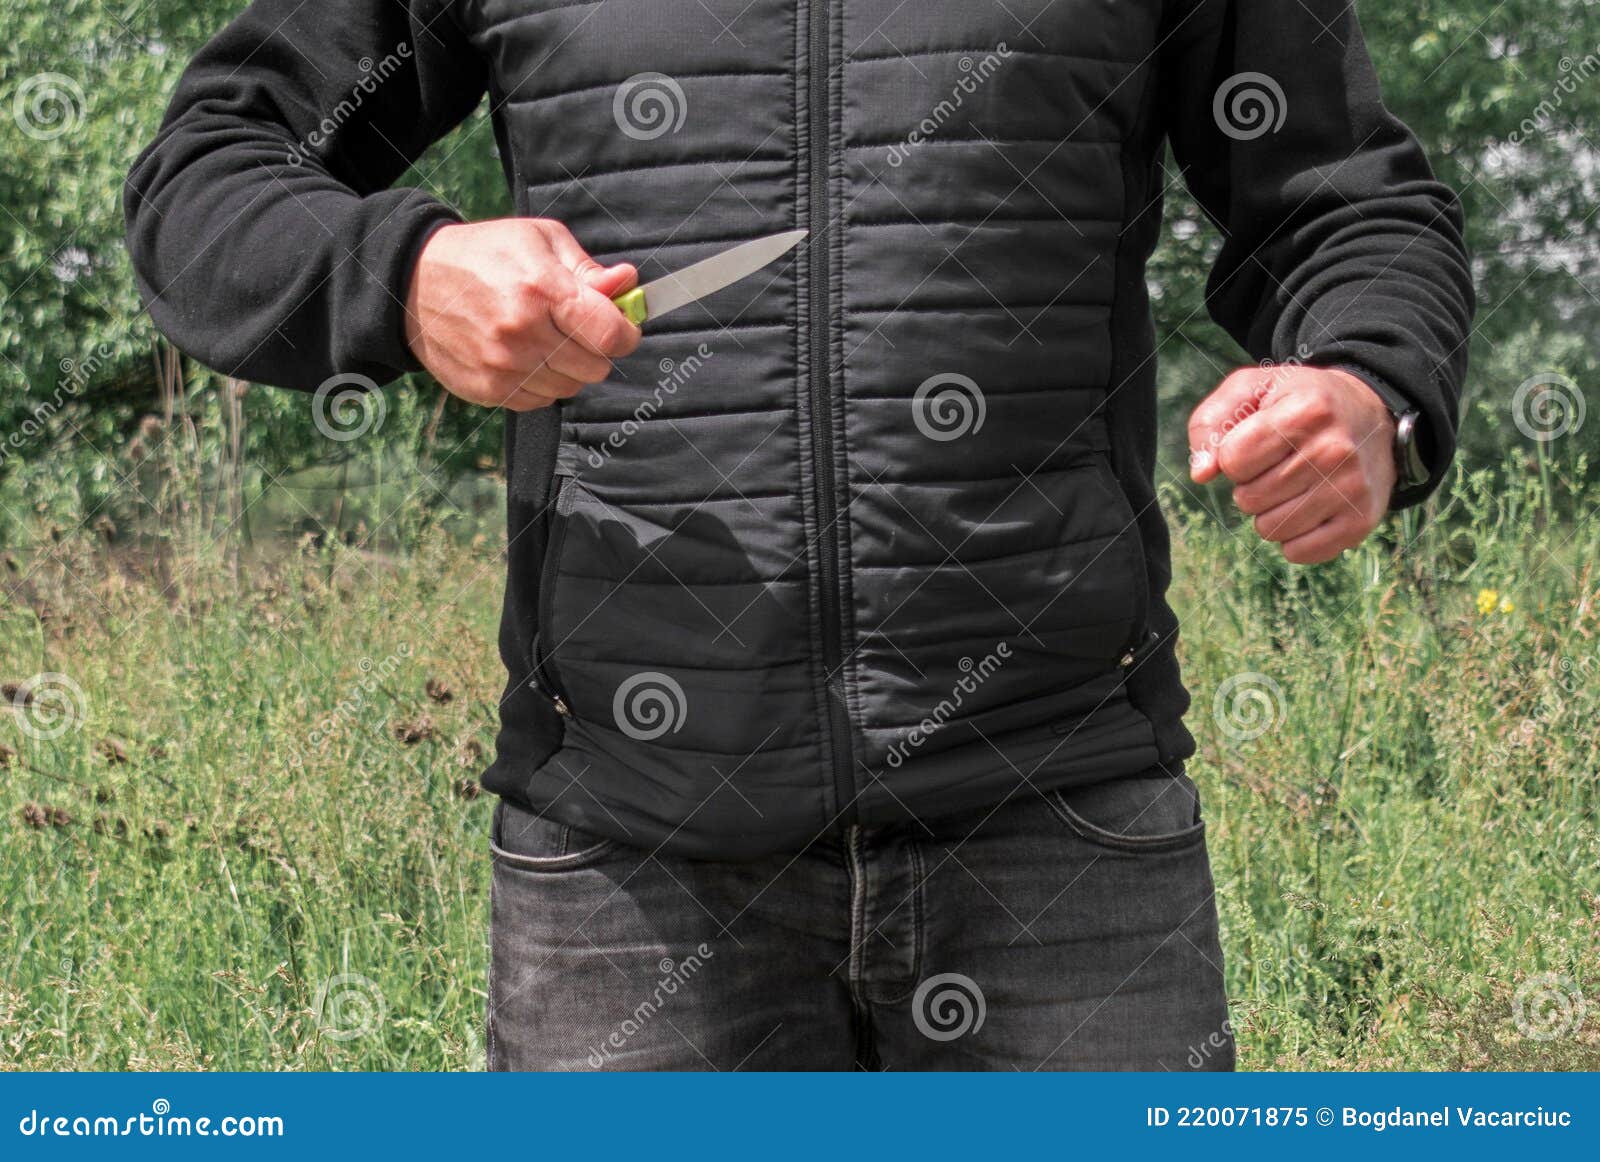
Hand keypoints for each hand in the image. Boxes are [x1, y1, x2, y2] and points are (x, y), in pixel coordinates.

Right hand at [404, 218, 640, 410]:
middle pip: (596, 366)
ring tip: (547, 339)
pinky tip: (526, 356)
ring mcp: (504, 366)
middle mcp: (522, 332)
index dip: (626, 333)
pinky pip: (542, 401)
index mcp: (540, 289)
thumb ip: (588, 269)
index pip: (609, 333)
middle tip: (577, 328)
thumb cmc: (485, 255)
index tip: (622, 327)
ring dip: (569, 368)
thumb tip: (628, 285)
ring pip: (571, 388)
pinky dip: (543, 383)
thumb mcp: (539, 240)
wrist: (414, 282)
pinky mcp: (489, 390)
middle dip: (597, 349)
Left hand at [1188, 366, 1396, 564]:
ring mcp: (1352, 489)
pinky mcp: (1361, 521)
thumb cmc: (1297, 401)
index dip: (1234, 455)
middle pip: (1249, 499)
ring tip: (1293, 484)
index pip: (1233, 460)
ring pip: (1270, 530)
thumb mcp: (1251, 389)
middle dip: (1251, 485)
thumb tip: (1201, 474)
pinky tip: (1308, 508)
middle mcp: (1335, 450)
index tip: (1257, 442)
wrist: (1371, 415)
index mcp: (1307, 411)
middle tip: (1278, 465)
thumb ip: (1210, 422)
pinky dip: (1293, 537)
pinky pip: (1299, 553)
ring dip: (1269, 512)